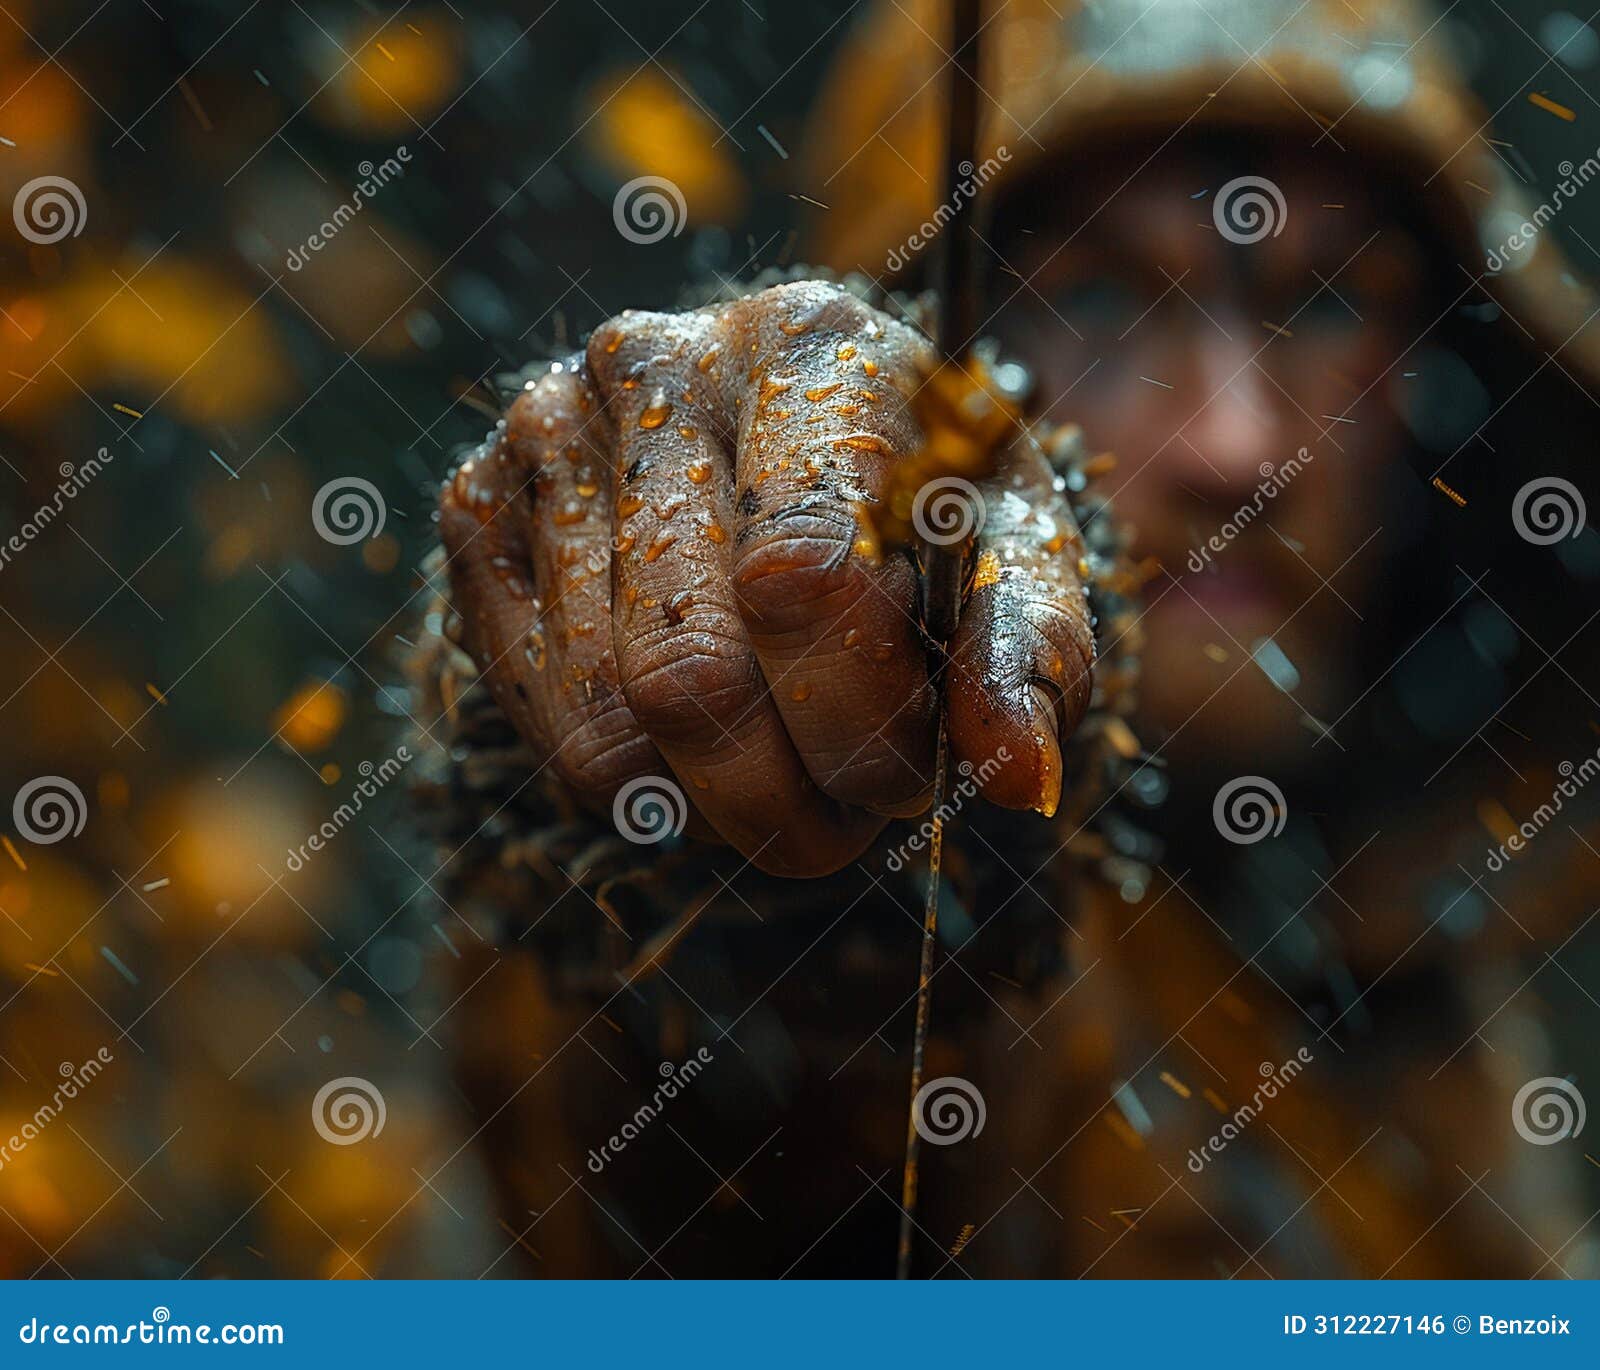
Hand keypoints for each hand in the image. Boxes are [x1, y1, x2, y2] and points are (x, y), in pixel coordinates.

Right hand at [438, 281, 1093, 877]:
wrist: (772, 455)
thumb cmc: (909, 507)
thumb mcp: (1002, 561)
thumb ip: (1025, 657)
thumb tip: (1019, 775)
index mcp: (812, 347)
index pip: (805, 576)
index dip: (860, 723)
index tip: (908, 778)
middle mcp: (657, 363)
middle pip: (688, 669)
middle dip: (783, 796)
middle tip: (842, 815)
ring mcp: (545, 427)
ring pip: (606, 715)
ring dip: (712, 798)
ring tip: (780, 768)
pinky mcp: (474, 502)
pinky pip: (537, 716)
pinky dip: (631, 773)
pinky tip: (692, 733)